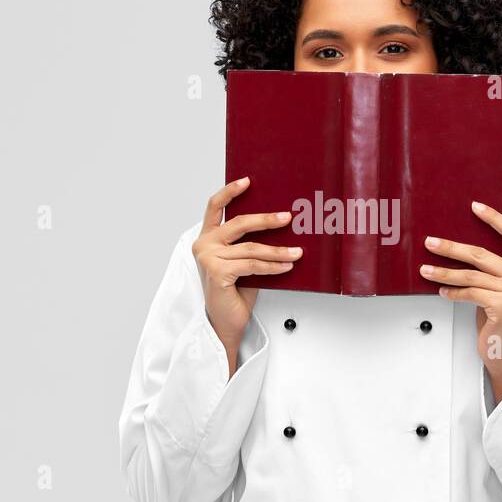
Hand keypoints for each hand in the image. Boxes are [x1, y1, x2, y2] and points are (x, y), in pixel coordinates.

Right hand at [192, 176, 301, 375]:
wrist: (226, 321)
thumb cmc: (236, 291)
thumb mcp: (242, 260)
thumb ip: (249, 243)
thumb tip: (280, 224)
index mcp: (207, 237)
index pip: (215, 207)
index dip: (231, 192)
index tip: (248, 180)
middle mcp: (203, 244)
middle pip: (239, 223)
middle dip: (267, 220)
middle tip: (288, 217)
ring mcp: (208, 258)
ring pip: (252, 248)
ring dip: (278, 250)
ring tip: (297, 251)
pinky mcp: (217, 272)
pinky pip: (253, 265)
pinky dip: (273, 266)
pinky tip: (287, 266)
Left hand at [418, 201, 501, 401]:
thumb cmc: (499, 317)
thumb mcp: (499, 287)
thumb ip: (490, 269)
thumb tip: (457, 248)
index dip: (493, 218)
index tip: (474, 206)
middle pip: (482, 253)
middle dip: (451, 247)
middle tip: (430, 242)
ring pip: (471, 274)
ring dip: (444, 271)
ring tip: (425, 269)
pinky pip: (470, 293)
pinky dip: (452, 292)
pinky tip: (441, 291)